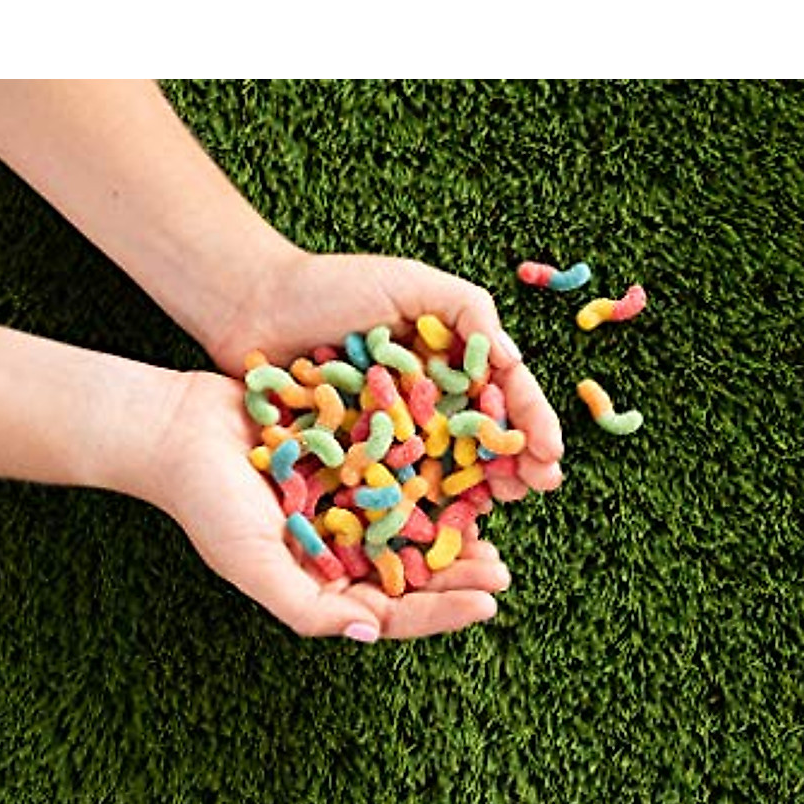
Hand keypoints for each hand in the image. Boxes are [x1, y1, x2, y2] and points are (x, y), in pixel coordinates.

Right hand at [147, 370, 513, 639]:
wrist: (178, 428)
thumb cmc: (206, 503)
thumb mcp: (252, 564)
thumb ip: (307, 606)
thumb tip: (370, 633)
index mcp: (322, 582)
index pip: (391, 612)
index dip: (440, 613)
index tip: (487, 605)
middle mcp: (342, 547)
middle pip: (412, 571)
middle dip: (458, 574)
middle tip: (502, 571)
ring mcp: (349, 501)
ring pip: (415, 522)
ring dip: (454, 527)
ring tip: (493, 524)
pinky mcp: (352, 454)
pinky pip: (401, 468)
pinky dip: (432, 472)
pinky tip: (465, 468)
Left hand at [211, 250, 564, 500]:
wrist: (252, 306)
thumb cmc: (331, 286)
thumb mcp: (411, 283)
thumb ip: (468, 310)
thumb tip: (512, 360)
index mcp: (452, 360)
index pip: (506, 394)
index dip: (533, 422)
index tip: (550, 451)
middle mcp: (430, 401)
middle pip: (486, 437)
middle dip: (518, 463)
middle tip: (538, 486)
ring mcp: (395, 432)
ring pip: (449, 467)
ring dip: (480, 490)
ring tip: (500, 506)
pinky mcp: (358, 456)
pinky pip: (397, 484)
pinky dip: (423, 504)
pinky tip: (445, 520)